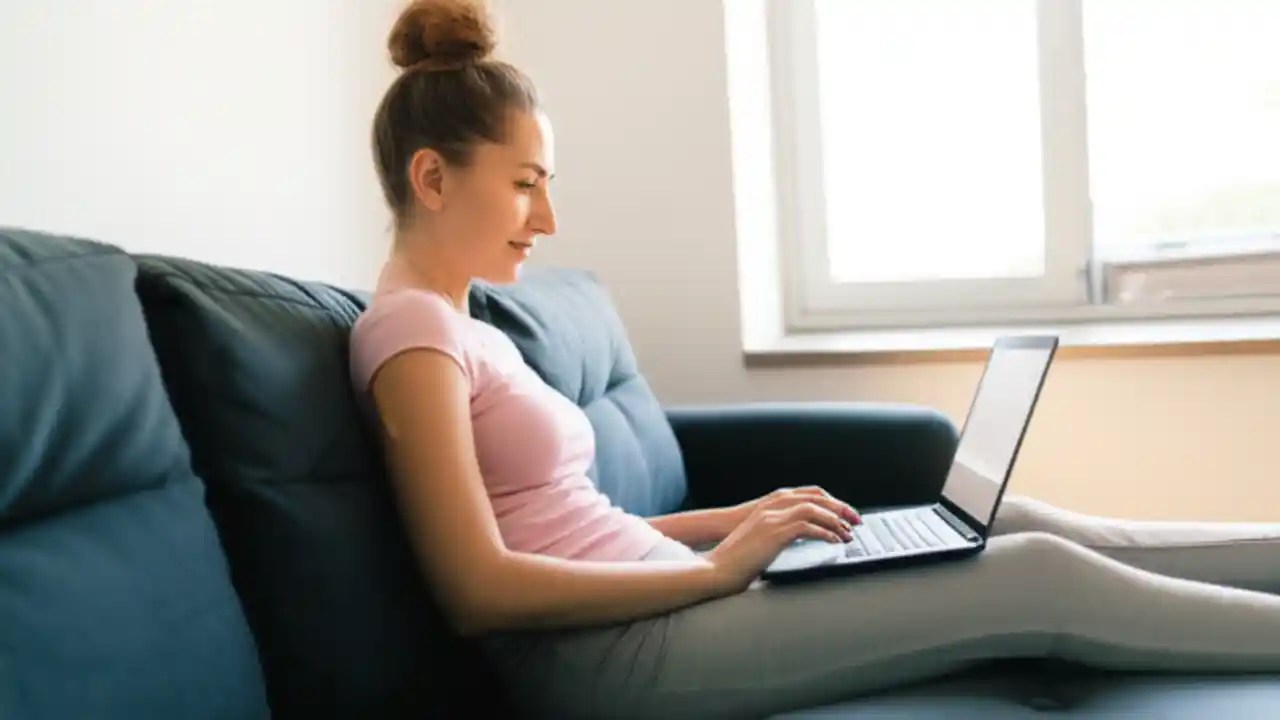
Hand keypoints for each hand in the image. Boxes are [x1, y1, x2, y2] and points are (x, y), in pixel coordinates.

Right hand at [706, 492, 859, 594]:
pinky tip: (835, 542)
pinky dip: (825, 533)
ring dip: (835, 520)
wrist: (716, 568)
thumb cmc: (735, 559)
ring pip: (813, 509)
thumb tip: (801, 539)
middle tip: (856, 520)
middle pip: (814, 497)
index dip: (830, 501)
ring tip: (848, 533)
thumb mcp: (759, 540)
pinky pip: (807, 527)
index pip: (807, 493)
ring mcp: (772, 519)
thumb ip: (778, 533)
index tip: (845, 513)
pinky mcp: (774, 533)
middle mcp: (771, 508)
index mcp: (768, 507)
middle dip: (840, 507)